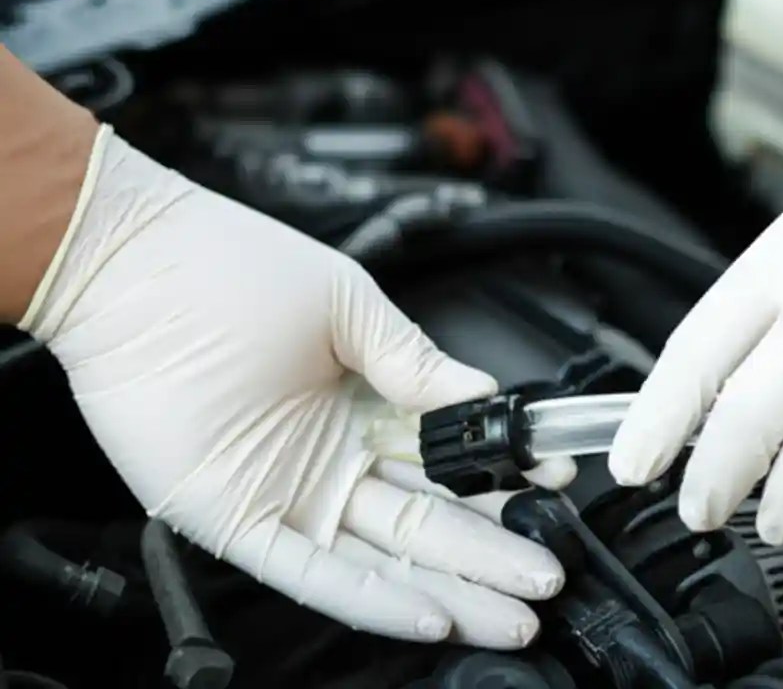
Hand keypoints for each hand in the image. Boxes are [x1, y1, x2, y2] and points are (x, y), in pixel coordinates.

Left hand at [20, 125, 573, 647]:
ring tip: (514, 612)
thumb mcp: (347, 304)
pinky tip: (430, 615)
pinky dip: (373, 600)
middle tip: (547, 571)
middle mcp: (332, 455)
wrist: (132, 265)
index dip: (502, 478)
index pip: (448, 458)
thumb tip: (482, 392)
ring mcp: (291, 493)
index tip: (552, 484)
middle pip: (427, 521)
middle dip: (493, 552)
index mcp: (364, 401)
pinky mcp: (241, 521)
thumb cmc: (225, 267)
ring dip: (453, 589)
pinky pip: (314, 576)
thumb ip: (415, 360)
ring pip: (385, 558)